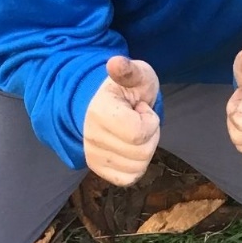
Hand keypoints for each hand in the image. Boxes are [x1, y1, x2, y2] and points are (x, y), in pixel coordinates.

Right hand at [82, 56, 159, 185]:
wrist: (101, 103)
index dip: (149, 121)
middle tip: (138, 119)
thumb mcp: (135, 74)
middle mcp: (91, 137)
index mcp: (99, 112)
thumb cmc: (125, 89)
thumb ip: (129, 71)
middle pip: (141, 152)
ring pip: (137, 167)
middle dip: (150, 134)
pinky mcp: (97, 168)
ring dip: (144, 149)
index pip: (138, 133)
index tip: (140, 108)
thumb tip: (115, 63)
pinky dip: (136, 166)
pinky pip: (128, 178)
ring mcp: (92, 155)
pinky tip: (130, 147)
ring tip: (133, 131)